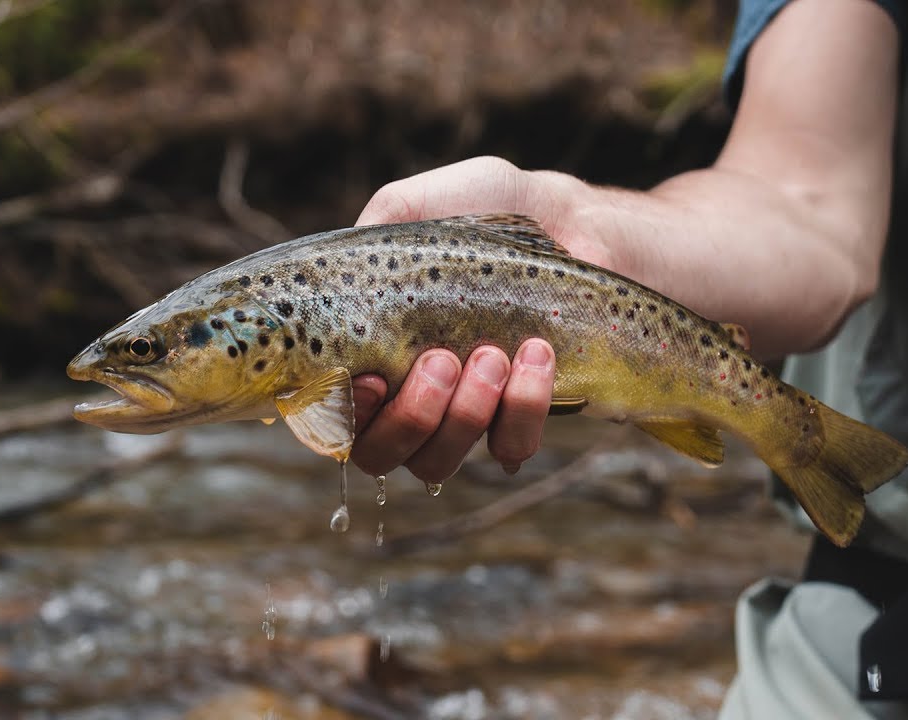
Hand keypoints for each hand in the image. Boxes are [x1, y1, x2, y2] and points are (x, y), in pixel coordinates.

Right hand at [349, 157, 589, 483]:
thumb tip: (352, 252)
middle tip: (442, 360)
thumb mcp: (423, 202)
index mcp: (370, 352)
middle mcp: (408, 396)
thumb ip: (379, 222)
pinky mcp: (520, 421)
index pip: (334, 414)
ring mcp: (464, 416)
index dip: (345, 413)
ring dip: (464, 415)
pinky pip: (510, 447)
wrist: (573, 225)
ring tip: (493, 354)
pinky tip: (537, 356)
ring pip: (437, 461)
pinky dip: (522, 409)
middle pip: (380, 454)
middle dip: (410, 416)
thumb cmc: (486, 215)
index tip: (371, 377)